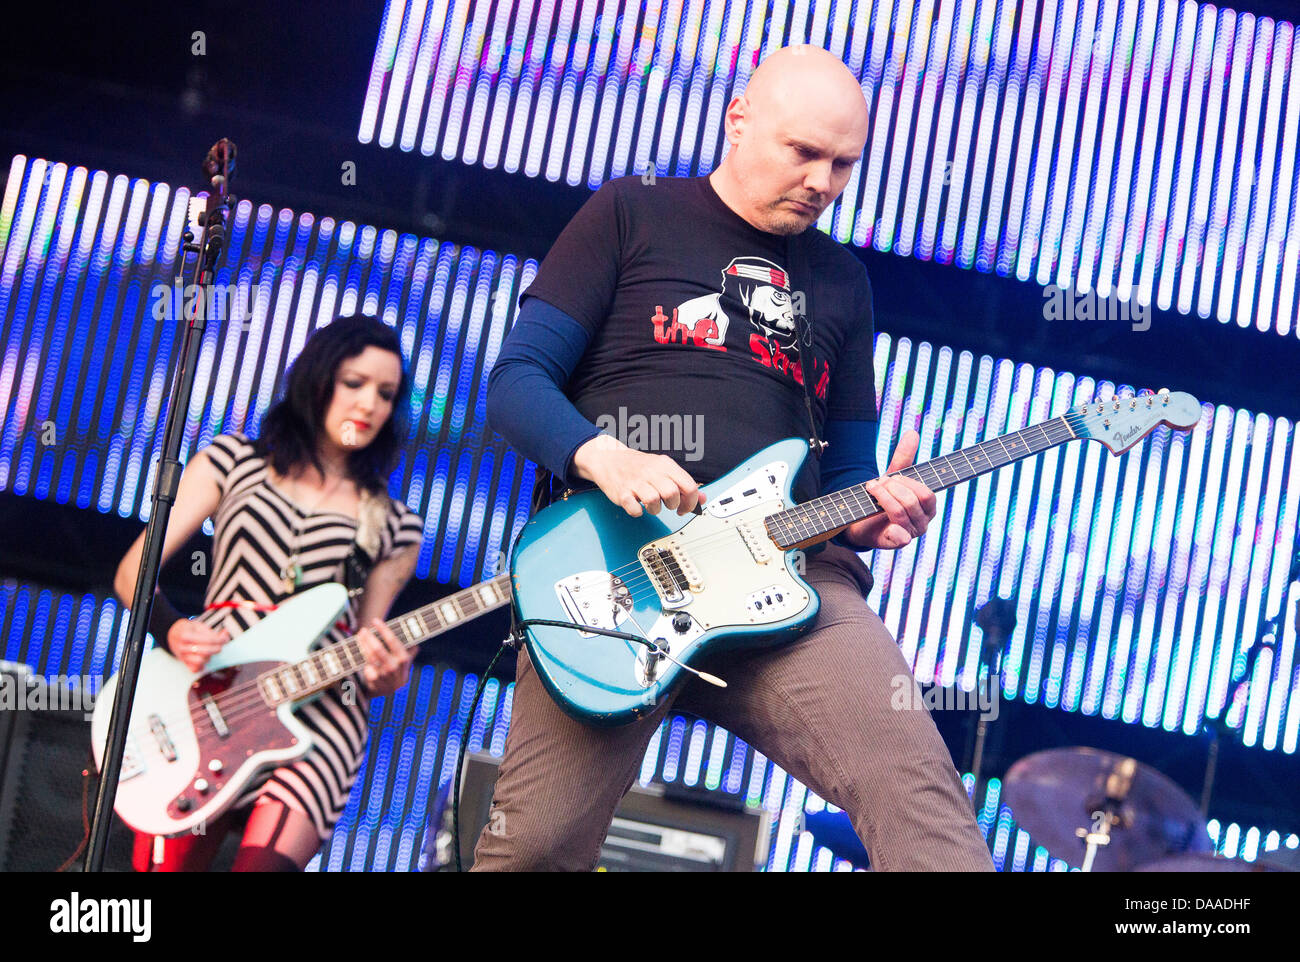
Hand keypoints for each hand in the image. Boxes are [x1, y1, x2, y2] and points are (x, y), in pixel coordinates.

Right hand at [168, 619, 231, 672]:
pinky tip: (204, 658)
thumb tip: (225, 635)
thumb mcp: (198, 625)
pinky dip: (202, 665)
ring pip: (201, 661)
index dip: (220, 640)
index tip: (224, 638)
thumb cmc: (188, 629)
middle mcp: (182, 647)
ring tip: (209, 650)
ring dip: (209, 656)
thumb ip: (212, 632)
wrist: (172, 634)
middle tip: (220, 644)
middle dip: (217, 648)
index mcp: (185, 635)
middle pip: (206, 652)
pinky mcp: (184, 663)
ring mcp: (182, 657)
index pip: (208, 640)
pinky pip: (195, 669)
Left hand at [358, 617, 413, 696]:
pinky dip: (362, 657)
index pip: (392, 640)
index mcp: (403, 658)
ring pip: (370, 656)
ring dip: (363, 644)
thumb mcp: (407, 659)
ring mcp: (383, 674)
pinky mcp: (374, 680)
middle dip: (369, 637)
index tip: (375, 620)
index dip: (382, 629)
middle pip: (378, 649)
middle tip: (363, 630)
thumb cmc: (398, 667)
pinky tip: (360, 650)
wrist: (391, 689)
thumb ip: (410, 648)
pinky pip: (366, 665)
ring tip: (360, 636)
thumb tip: (416, 635)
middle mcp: (394, 666)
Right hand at [572, 433, 705, 516]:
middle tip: (667, 505)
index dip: (691, 502)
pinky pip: (634, 509)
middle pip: (672, 494)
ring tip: (651, 505)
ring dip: (655, 510)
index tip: (685, 508)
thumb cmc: (639, 467)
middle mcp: (651, 472)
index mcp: (665, 465)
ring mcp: (635, 482)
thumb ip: (683, 484)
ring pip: (654, 501)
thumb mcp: (663, 469)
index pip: (688, 486)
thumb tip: (702, 499)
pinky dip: (638, 512)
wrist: (609, 459)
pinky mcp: (622, 493)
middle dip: (673, 505)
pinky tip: (637, 506)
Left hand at [845, 430, 936, 550]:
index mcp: (927, 506)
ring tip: (871, 491)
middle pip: (913, 500)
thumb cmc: (881, 500)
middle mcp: (923, 521)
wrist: (858, 521)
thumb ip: (903, 458)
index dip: (907, 482)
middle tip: (877, 483)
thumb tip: (912, 433)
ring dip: (882, 497)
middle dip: (891, 487)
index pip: (926, 493)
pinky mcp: (895, 543)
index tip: (892, 476)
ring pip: (901, 511)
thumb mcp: (891, 477)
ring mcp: (910, 534)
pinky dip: (895, 531)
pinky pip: (900, 538)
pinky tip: (889, 525)